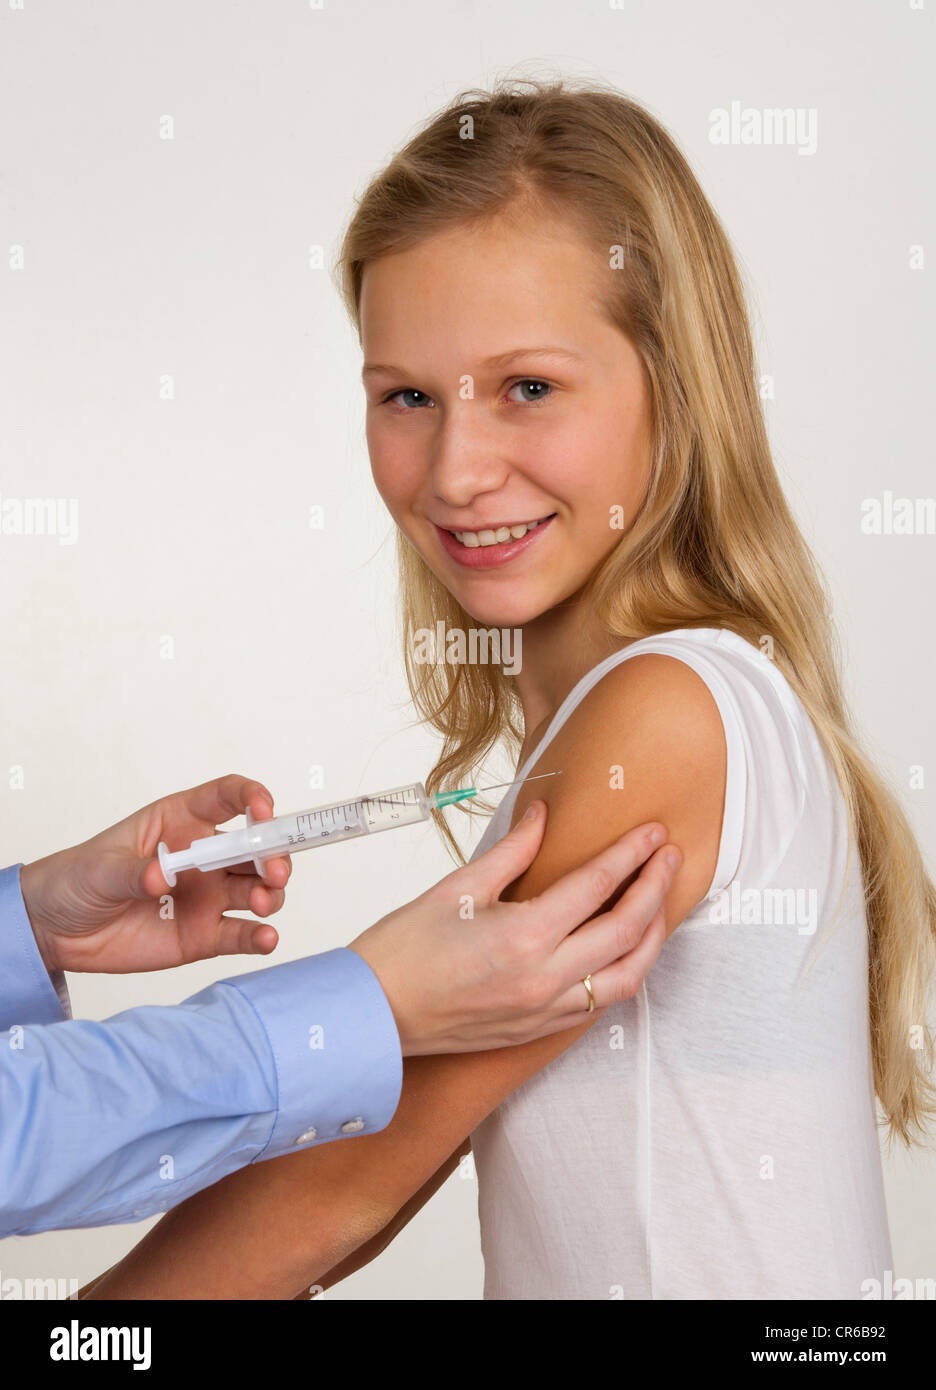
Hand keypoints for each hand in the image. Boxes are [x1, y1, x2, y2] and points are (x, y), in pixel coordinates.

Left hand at [20, 774, 291, 974]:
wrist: (55, 931)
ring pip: (259, 889)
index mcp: (182, 821)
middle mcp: (204, 856)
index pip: (228, 798)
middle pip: (256, 847)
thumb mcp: (99, 868)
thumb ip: (133, 871)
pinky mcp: (205, 934)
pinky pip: (241, 934)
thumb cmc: (77, 880)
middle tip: (275, 871)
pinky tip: (266, 938)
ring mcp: (208, 896)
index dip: (253, 798)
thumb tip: (162, 876)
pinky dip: (260, 936)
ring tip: (260, 905)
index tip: (264, 810)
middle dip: (275, 856)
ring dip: (270, 894)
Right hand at [349, 800, 679, 1054]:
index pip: (597, 885)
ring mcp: (544, 1011)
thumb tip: (544, 814)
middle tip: (669, 856)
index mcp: (523, 936)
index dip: (630, 854)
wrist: (371, 1016)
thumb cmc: (403, 951)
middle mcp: (543, 979)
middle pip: (626, 930)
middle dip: (656, 888)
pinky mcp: (537, 1031)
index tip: (651, 831)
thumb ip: (513, 850)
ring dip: (651, 938)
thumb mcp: (457, 887)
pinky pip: (598, 1003)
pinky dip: (622, 973)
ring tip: (659, 904)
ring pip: (626, 977)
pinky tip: (623, 949)